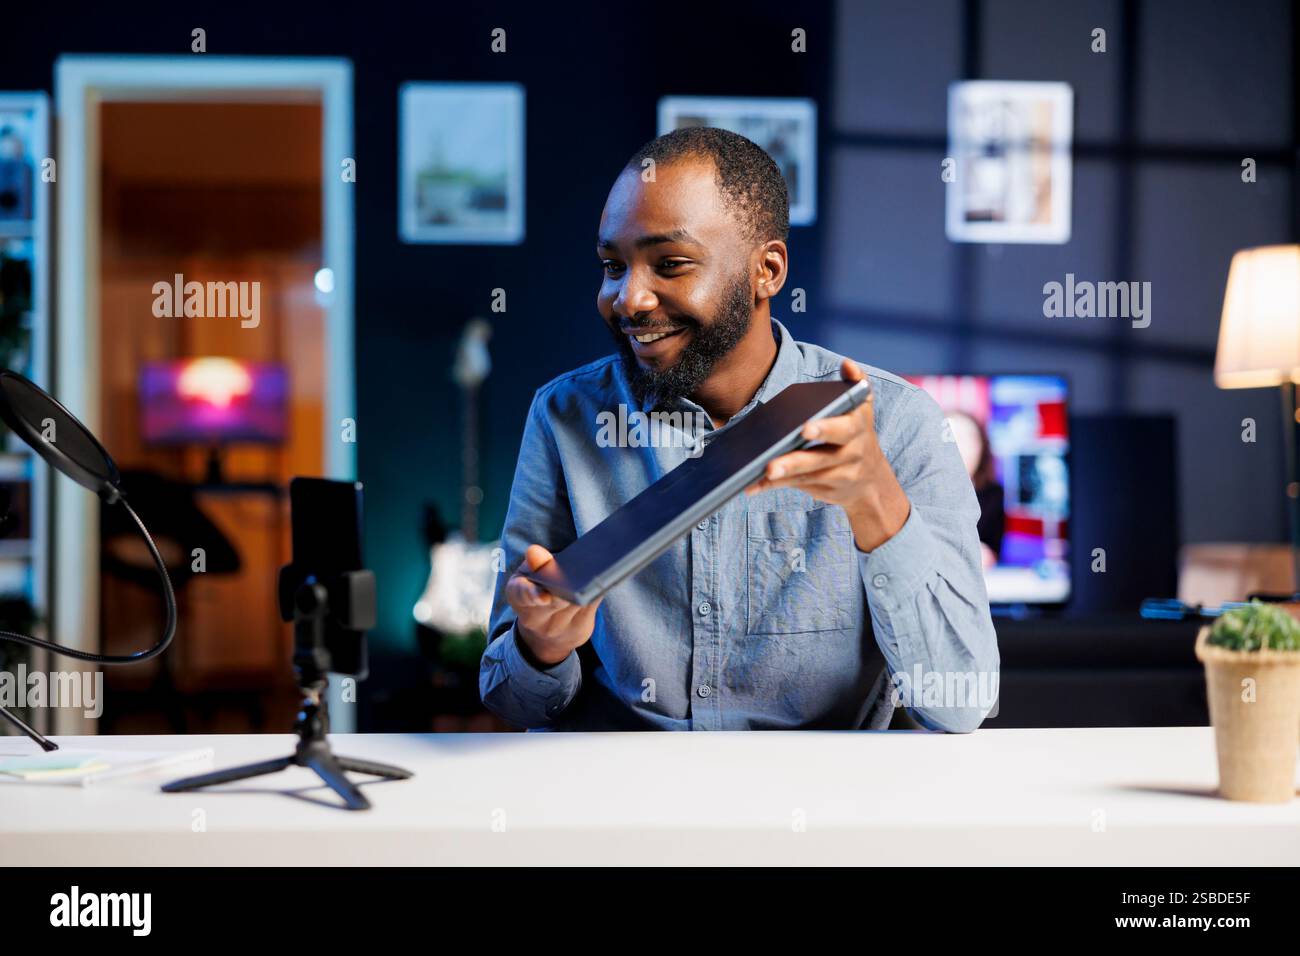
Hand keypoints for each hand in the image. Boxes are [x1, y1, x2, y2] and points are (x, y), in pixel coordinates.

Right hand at [504, 544, 602, 666]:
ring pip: (578, 604)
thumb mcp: (527, 576)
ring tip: (603, 571)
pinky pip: (591, 608)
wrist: (542, 630)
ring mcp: (558, 628)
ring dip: (590, 588)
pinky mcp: (578, 630)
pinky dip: (598, 593)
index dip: (532, 595)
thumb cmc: (535, 590)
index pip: (522, 595)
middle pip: (557, 601)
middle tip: (586, 575)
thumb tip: (534, 552)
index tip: (543, 596)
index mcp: (518, 596)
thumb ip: (534, 564)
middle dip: (570, 588)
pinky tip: (608, 579)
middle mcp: (535, 618)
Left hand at [745, 358, 910, 551]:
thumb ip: (854, 384)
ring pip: (809, 475)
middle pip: (824, 458)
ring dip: (784, 474)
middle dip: (799, 460)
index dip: (827, 428)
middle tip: (773, 463)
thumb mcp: (861, 408)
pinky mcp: (825, 489)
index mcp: (858, 427)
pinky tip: (753, 485)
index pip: (845, 427)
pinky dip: (774, 486)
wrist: (870, 478)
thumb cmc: (855, 433)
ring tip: (762, 472)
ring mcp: (840, 475)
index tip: (805, 428)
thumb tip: (847, 363)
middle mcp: (853, 453)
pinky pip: (797, 486)